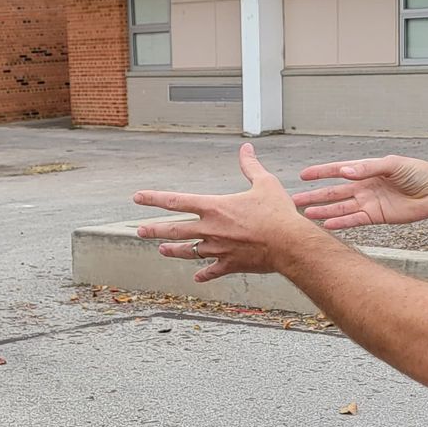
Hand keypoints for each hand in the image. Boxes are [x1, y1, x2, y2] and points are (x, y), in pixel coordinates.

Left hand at [131, 143, 314, 281]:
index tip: (138, 198)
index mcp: (215, 207)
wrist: (289, 245)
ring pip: (188, 252)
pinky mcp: (230, 265)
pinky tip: (197, 277)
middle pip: (175, 230)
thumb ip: (250, 166)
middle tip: (140, 231)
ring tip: (162, 250)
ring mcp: (218, 249)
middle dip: (154, 230)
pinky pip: (211, 271)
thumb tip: (246, 149)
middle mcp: (211, 229)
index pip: (176, 201)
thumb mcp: (265, 183)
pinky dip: (204, 274)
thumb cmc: (278, 213)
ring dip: (173, 251)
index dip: (154, 198)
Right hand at [291, 155, 427, 229]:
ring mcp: (368, 203)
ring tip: (306, 215)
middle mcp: (364, 188)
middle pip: (334, 192)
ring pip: (340, 208)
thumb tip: (345, 171)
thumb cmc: (417, 172)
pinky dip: (341, 222)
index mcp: (366, 171)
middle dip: (314, 196)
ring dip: (324, 211)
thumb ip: (367, 168)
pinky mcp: (376, 216)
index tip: (303, 175)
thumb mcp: (392, 164)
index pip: (337, 171)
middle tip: (295, 201)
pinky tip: (328, 224)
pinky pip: (354, 220)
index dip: (320, 173)